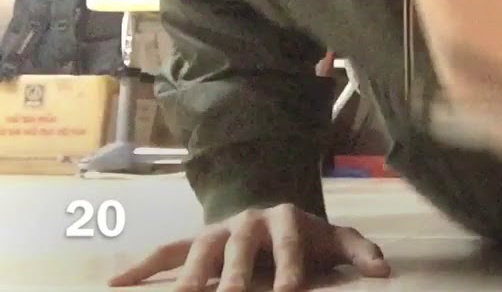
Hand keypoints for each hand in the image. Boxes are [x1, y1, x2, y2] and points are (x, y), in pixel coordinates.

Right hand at [107, 203, 390, 291]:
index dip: (289, 266)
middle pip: (238, 246)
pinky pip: (165, 253)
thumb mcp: (337, 241)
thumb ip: (359, 253)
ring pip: (199, 250)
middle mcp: (248, 221)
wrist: (272, 216)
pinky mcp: (194, 241)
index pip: (289, 242)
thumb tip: (384, 272)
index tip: (290, 291)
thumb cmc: (308, 238)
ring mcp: (218, 231)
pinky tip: (117, 283)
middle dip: (235, 273)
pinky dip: (141, 267)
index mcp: (287, 219)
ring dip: (189, 274)